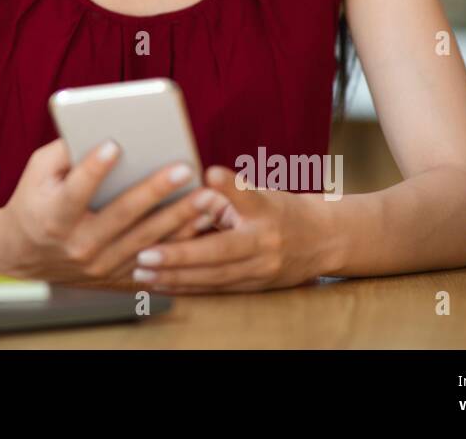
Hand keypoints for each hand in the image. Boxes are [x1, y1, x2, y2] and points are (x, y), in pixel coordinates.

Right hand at [0, 139, 228, 285]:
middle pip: (121, 216)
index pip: (75, 191)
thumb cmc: (34, 201)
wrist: (22, 254)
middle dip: (155, 191)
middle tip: (183, 168)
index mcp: (53, 216)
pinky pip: (153, 256)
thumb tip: (104, 129)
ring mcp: (98, 263)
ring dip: (179, 218)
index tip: (113, 145)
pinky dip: (179, 239)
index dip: (93, 169)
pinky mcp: (115, 273)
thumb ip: (65, 150)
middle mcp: (77, 244)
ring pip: (145, 240)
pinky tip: (201, 221)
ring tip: (206, 196)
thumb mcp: (36, 171)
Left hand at [126, 166, 332, 292]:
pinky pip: (216, 289)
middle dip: (179, 256)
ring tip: (142, 273)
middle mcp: (265, 243)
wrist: (324, 241)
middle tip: (144, 254)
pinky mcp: (255, 287)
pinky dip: (186, 287)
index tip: (208, 176)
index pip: (247, 196)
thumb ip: (232, 191)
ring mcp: (261, 269)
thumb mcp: (261, 193)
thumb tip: (202, 179)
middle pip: (220, 251)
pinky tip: (160, 285)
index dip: (229, 187)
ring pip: (214, 277)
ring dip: (175, 277)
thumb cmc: (281, 209)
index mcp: (266, 211)